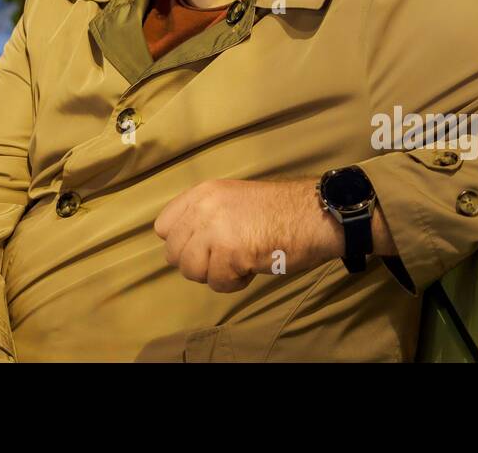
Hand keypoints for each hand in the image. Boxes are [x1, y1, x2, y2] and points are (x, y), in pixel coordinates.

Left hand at [154, 179, 348, 291]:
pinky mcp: (230, 251)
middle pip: (174, 252)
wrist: (313, 215)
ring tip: (239, 262)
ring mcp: (215, 227)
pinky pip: (216, 283)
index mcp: (203, 193)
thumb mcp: (233, 201)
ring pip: (191, 270)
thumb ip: (206, 216)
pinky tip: (252, 267)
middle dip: (198, 263)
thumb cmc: (280, 211)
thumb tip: (185, 245)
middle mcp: (203, 207)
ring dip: (215, 274)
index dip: (182, 243)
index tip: (204, 247)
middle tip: (226, 258)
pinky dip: (234, 283)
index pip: (163, 226)